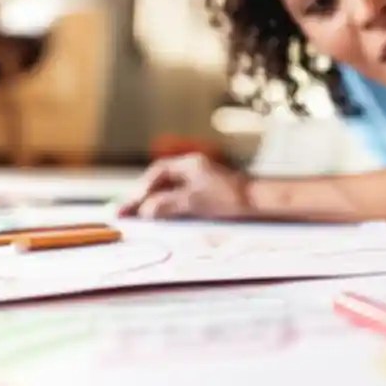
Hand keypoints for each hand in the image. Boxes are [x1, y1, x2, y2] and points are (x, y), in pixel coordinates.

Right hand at [117, 152, 251, 219]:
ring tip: (138, 219)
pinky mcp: (208, 195)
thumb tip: (145, 210)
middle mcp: (195, 169)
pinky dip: (168, 208)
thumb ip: (167, 204)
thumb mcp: (193, 202)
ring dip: (155, 204)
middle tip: (126, 214)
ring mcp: (202, 181)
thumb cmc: (229, 199)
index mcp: (191, 164)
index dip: (141, 188)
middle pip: (162, 181)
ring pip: (171, 191)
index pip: (158, 172)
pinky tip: (162, 220)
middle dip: (144, 197)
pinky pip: (181, 200)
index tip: (129, 205)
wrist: (259, 203)